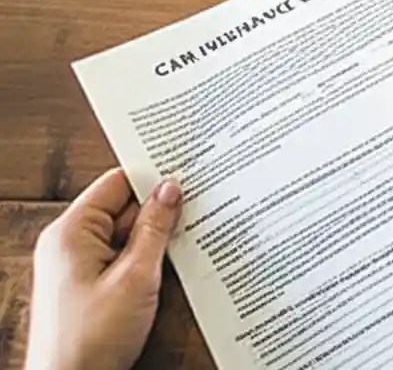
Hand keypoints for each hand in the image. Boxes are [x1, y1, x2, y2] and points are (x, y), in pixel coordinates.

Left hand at [25, 169, 182, 369]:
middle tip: (198, 213)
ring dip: (155, 241)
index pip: (116, 184)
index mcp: (71, 232)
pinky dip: (146, 261)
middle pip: (123, 209)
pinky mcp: (88, 286)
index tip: (187, 177)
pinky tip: (168, 268)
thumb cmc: (91, 339)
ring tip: (186, 244)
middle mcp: (69, 244)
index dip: (152, 180)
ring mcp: (77, 266)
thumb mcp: (135, 277)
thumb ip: (155, 229)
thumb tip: (170, 190)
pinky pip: (122, 259)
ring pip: (126, 236)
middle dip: (159, 213)